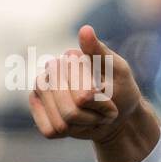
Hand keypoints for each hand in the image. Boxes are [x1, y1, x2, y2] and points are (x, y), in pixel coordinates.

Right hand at [28, 25, 142, 141]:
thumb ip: (101, 53)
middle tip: (102, 107)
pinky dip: (70, 131)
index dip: (103, 103)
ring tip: (91, 112)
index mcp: (70, 57)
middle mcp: (50, 70)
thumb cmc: (122, 89)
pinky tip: (76, 120)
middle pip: (71, 111)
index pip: (85, 96)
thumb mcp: (120, 72)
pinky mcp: (38, 108)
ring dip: (83, 124)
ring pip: (61, 124)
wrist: (118, 113)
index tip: (109, 95)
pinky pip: (50, 131)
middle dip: (93, 115)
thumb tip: (85, 30)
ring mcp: (40, 89)